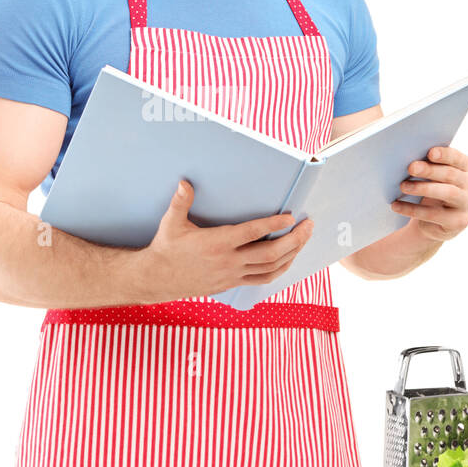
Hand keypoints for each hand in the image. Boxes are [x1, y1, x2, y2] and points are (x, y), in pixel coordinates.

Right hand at [140, 180, 314, 301]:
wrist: (158, 278)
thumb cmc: (166, 247)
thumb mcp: (171, 223)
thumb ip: (181, 202)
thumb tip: (185, 182)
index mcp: (216, 243)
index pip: (252, 233)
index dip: (273, 225)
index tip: (290, 216)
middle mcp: (228, 261)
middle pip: (269, 254)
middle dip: (294, 239)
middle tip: (308, 226)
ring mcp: (232, 275)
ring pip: (270, 268)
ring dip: (291, 254)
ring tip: (303, 239)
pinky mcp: (232, 284)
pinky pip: (263, 279)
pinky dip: (279, 269)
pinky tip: (288, 259)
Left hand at [390, 145, 467, 244]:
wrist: (435, 222)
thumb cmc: (433, 188)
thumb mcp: (434, 176)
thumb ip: (429, 164)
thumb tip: (409, 157)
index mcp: (467, 167)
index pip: (458, 158)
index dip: (445, 155)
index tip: (430, 152)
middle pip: (451, 175)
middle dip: (430, 170)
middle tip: (411, 168)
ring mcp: (466, 204)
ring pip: (447, 193)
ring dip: (423, 188)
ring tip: (403, 186)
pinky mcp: (457, 222)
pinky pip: (433, 214)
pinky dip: (412, 209)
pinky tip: (396, 205)